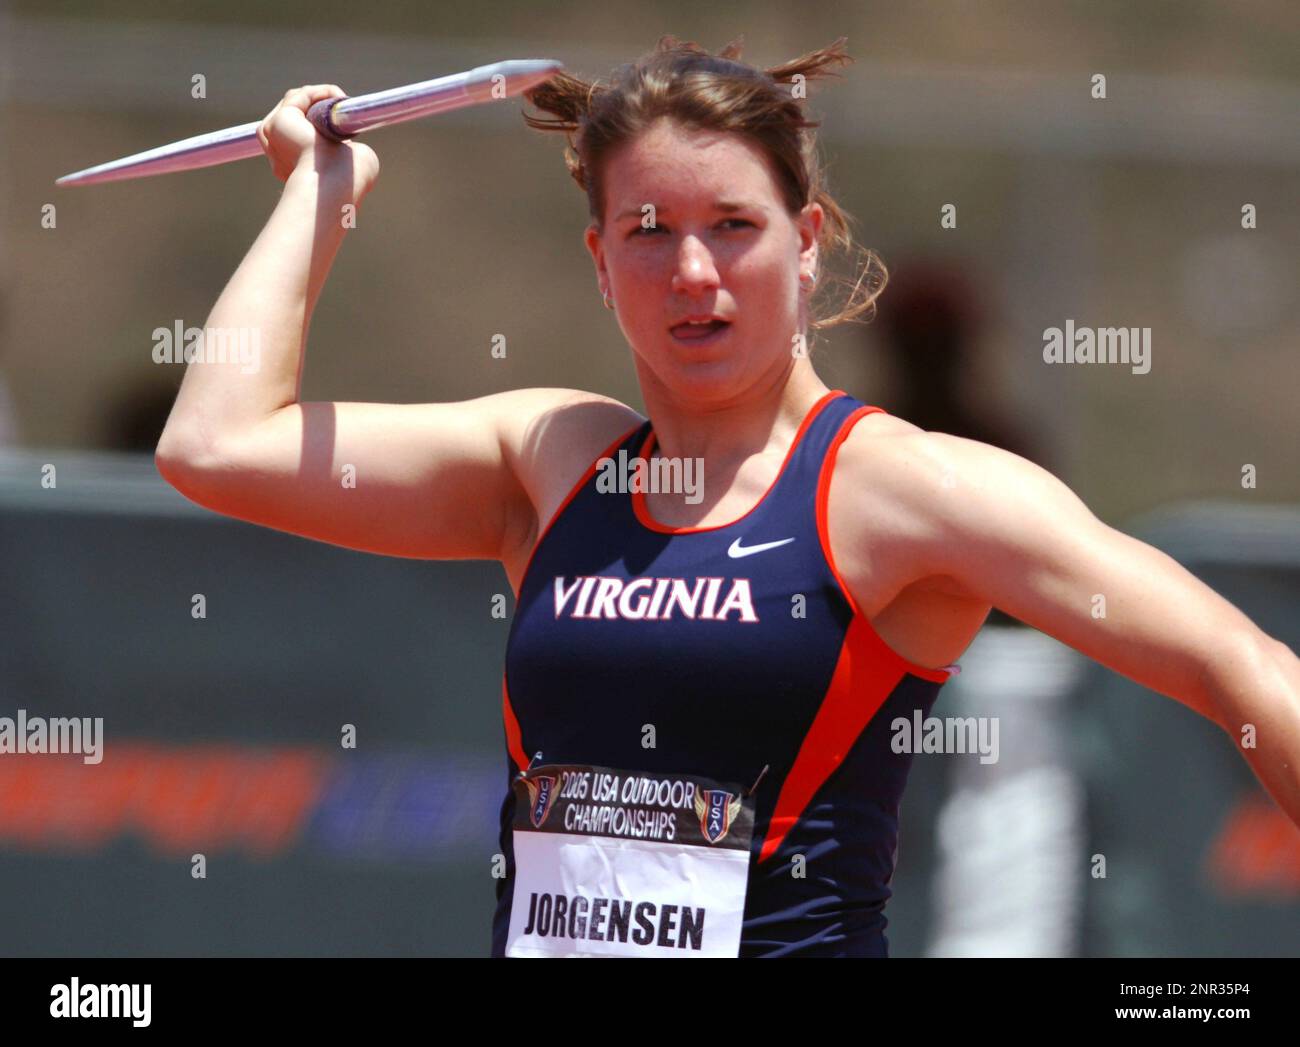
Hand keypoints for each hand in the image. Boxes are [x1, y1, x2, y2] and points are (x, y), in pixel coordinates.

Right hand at [256, 84, 379, 200]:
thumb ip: (350, 150)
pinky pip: (297, 96)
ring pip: (294, 102)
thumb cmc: (348, 182)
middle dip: (318, 106)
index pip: (301, 133)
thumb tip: (352, 142)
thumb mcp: (354, 163)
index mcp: (293, 163)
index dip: (320, 124)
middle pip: (295, 114)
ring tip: (342, 101)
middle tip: (342, 110)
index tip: (342, 126)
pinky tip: (338, 97)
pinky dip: (319, 92)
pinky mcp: (278, 122)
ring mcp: (274, 135)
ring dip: (319, 96)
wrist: (334, 187)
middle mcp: (278, 149)